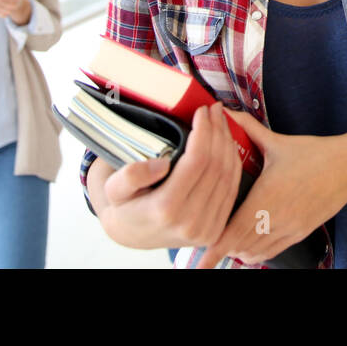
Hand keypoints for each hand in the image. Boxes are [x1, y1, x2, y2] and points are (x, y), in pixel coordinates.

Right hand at [93, 102, 243, 250]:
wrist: (131, 236)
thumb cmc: (124, 206)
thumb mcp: (114, 189)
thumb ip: (130, 176)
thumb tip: (163, 164)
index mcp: (165, 210)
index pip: (196, 162)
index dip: (204, 132)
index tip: (202, 111)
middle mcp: (190, 223)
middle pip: (216, 166)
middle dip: (218, 132)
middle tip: (216, 109)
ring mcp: (206, 229)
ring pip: (229, 176)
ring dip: (228, 144)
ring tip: (222, 121)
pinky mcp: (217, 230)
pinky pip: (232, 189)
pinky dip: (232, 162)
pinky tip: (226, 143)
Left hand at [195, 111, 346, 267]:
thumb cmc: (315, 153)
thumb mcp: (278, 141)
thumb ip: (248, 128)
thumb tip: (226, 112)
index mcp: (265, 195)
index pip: (232, 231)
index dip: (214, 245)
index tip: (199, 253)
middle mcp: (276, 217)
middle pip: (240, 246)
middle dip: (222, 246)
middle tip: (207, 241)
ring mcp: (290, 228)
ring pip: (256, 252)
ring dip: (239, 250)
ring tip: (226, 243)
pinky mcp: (302, 232)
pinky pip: (274, 252)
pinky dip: (258, 252)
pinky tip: (248, 248)